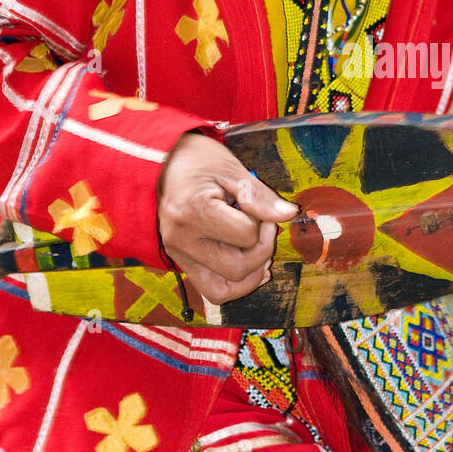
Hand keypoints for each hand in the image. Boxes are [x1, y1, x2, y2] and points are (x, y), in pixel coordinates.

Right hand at [157, 131, 297, 304]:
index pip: (246, 236)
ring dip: (250, 276)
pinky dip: (234, 284)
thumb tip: (289, 214)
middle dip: (262, 250)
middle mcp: (182, 240)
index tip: (261, 208)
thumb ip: (260, 196)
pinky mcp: (181, 261)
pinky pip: (210, 289)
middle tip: (264, 228)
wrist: (163, 162)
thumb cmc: (197, 161)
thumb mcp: (231, 170)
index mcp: (194, 212)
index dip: (264, 223)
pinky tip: (252, 268)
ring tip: (260, 253)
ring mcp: (179, 254)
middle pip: (237, 269)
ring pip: (222, 290)